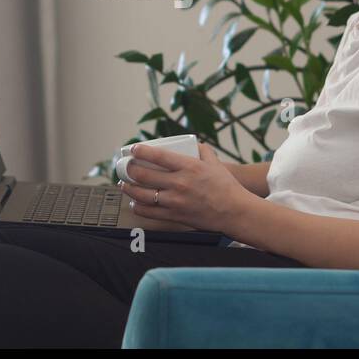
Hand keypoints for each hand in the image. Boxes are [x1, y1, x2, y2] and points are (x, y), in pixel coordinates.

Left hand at [118, 141, 251, 232]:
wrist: (234, 212)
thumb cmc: (226, 187)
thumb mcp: (215, 163)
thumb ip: (202, 150)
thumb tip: (192, 143)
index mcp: (188, 167)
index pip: (158, 156)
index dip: (141, 151)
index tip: (134, 149)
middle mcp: (179, 183)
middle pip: (144, 175)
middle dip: (129, 169)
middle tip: (126, 167)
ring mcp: (175, 201)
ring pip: (142, 194)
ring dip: (128, 188)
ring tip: (124, 184)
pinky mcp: (174, 216)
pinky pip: (149, 212)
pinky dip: (137, 206)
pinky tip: (134, 202)